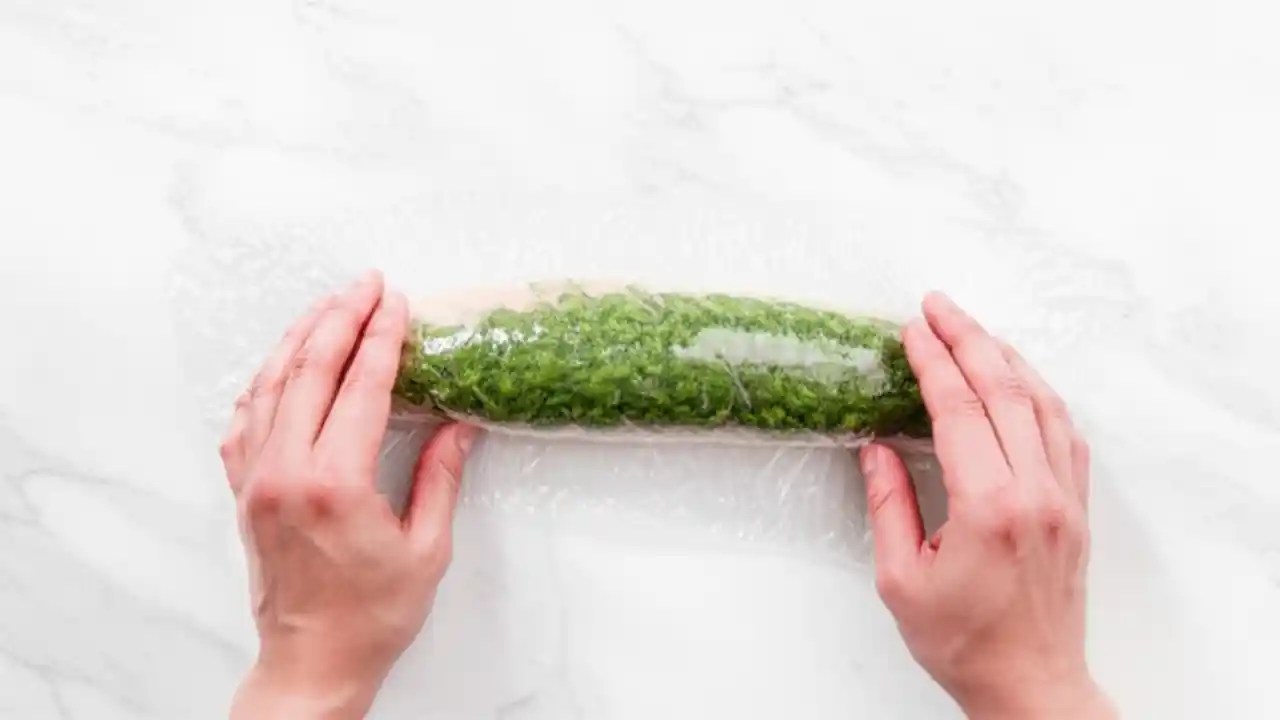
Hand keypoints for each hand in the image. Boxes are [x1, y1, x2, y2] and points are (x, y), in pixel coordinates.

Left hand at [219, 271, 477, 719]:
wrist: (311, 662)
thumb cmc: (370, 617)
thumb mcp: (426, 548)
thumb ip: (440, 478)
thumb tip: (459, 425)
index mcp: (335, 482)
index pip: (361, 386)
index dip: (381, 337)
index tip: (396, 304)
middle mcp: (286, 471)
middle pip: (310, 370)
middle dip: (341, 318)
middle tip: (366, 285)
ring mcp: (256, 479)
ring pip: (270, 386)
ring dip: (300, 338)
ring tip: (328, 306)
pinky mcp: (244, 492)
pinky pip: (244, 420)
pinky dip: (263, 382)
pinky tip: (280, 365)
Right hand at [860, 293, 1114, 718]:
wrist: (1031, 685)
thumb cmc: (963, 642)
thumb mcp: (900, 578)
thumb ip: (888, 504)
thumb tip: (875, 447)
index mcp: (989, 507)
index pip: (959, 409)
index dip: (933, 360)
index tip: (912, 329)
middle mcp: (1036, 492)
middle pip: (1005, 390)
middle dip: (968, 338)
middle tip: (937, 306)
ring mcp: (1064, 498)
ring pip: (1043, 403)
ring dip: (1007, 358)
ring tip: (974, 330)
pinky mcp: (1076, 508)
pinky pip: (1065, 432)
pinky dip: (1040, 394)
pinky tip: (1020, 380)